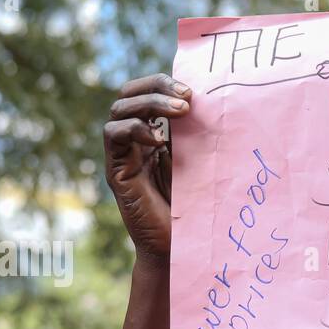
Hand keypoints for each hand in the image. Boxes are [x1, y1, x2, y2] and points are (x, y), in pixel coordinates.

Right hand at [104, 73, 191, 260]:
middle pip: (130, 92)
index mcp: (156, 132)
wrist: (180, 246)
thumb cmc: (197, 207)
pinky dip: (134, 129)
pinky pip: (113, 135)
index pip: (149, 91)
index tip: (193, 90)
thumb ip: (198, 135)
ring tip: (180, 112)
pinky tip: (158, 140)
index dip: (165, 82)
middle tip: (186, 96)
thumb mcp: (201, 162)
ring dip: (150, 103)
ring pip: (120, 108)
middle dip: (157, 86)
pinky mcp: (117, 170)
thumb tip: (215, 101)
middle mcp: (136, 139)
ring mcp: (124, 153)